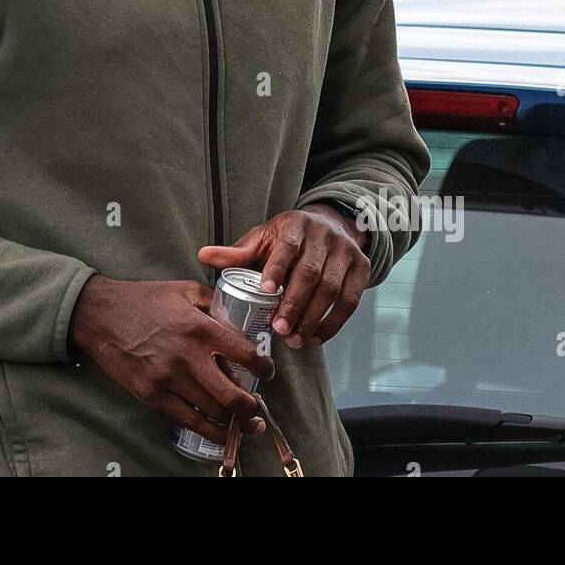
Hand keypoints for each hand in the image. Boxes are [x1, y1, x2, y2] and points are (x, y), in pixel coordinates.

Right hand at [69, 276, 274, 445]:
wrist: (100, 315)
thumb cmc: (142, 300)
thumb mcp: (183, 290)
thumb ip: (213, 303)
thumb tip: (238, 319)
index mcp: (199, 328)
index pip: (245, 354)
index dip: (264, 367)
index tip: (267, 371)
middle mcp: (187, 357)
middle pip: (232, 396)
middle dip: (252, 406)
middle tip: (257, 405)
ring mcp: (168, 379)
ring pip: (212, 412)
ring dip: (234, 421)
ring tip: (245, 420)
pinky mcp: (152, 394)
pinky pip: (188, 420)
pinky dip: (209, 430)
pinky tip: (221, 430)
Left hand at [198, 204, 370, 348]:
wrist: (331, 225)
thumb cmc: (289, 238)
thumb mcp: (263, 238)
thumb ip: (237, 252)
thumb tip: (203, 255)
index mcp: (296, 226)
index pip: (287, 247)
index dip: (277, 269)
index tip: (266, 291)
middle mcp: (324, 237)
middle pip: (310, 273)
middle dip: (294, 304)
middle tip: (279, 329)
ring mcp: (346, 252)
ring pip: (332, 289)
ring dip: (313, 318)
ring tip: (294, 339)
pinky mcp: (362, 269)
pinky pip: (350, 301)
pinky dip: (333, 322)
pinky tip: (316, 337)